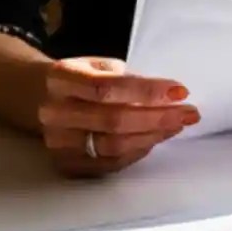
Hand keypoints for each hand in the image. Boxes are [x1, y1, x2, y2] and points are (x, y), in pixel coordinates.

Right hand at [37, 57, 199, 177]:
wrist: (43, 99)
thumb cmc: (83, 81)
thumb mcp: (100, 66)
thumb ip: (129, 79)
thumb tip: (171, 97)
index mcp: (60, 78)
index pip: (107, 87)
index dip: (147, 91)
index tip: (180, 91)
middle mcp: (54, 112)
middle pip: (114, 120)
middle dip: (158, 117)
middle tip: (189, 113)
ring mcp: (58, 141)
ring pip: (114, 145)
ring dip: (153, 136)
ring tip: (177, 124)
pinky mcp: (68, 163)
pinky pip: (111, 163)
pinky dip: (139, 151)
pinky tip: (155, 138)